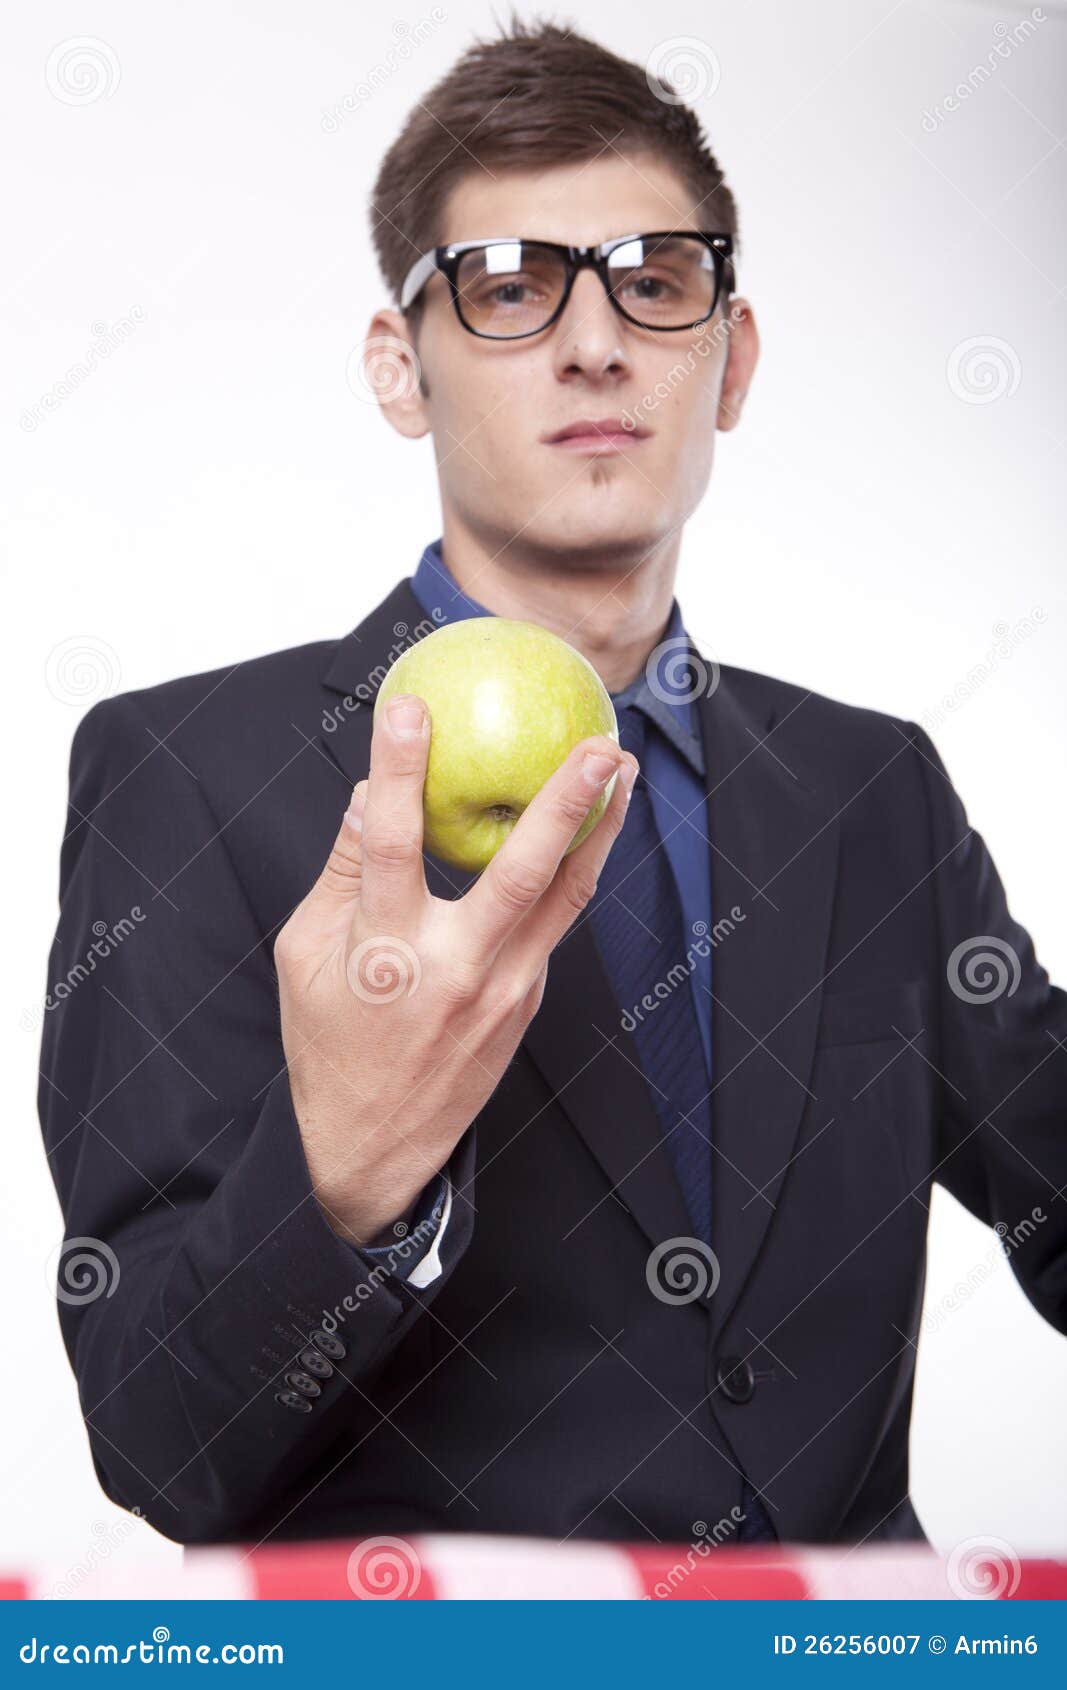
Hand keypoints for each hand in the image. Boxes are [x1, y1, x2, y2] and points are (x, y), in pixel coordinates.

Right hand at [273, 690, 636, 1244]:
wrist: (377, 1150)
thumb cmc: (331, 1044)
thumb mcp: (305, 959)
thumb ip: (341, 876)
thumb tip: (370, 797)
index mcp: (382, 953)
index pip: (391, 845)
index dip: (399, 771)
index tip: (411, 705)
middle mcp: (454, 969)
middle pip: (521, 874)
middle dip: (566, 803)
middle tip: (600, 745)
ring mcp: (502, 990)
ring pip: (565, 900)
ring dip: (600, 832)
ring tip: (623, 774)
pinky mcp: (527, 1003)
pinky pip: (551, 928)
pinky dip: (572, 875)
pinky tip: (584, 834)